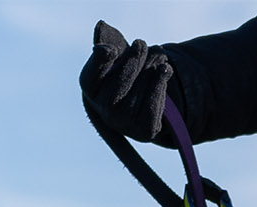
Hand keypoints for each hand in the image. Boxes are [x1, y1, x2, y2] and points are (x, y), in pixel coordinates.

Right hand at [80, 21, 175, 143]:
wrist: (145, 103)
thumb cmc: (126, 73)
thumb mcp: (117, 58)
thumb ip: (109, 42)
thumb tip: (102, 26)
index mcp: (91, 89)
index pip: (91, 76)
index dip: (99, 63)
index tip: (110, 49)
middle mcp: (103, 109)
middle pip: (118, 83)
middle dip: (132, 61)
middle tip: (142, 44)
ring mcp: (124, 123)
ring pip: (138, 94)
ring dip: (151, 70)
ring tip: (160, 55)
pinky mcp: (145, 131)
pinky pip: (153, 107)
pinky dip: (160, 86)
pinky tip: (166, 70)